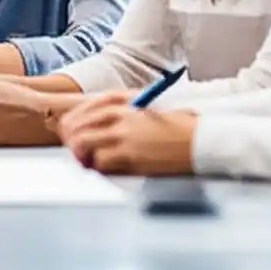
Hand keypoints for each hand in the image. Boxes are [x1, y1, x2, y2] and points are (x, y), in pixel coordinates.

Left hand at [59, 92, 197, 174]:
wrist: (200, 140)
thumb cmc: (177, 127)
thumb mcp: (147, 110)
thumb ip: (122, 113)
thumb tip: (94, 126)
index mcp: (124, 101)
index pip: (84, 108)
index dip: (73, 122)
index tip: (70, 133)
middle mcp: (120, 115)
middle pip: (77, 125)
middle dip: (72, 139)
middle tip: (77, 151)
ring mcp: (124, 135)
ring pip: (82, 143)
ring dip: (81, 154)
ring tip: (88, 161)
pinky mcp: (130, 155)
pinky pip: (99, 161)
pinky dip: (98, 166)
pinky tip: (105, 167)